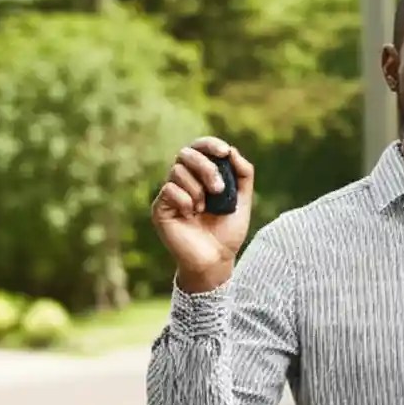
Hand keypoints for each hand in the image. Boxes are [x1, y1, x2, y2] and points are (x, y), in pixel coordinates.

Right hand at [150, 136, 255, 290]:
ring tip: (205, 208)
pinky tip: (191, 214)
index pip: (199, 148)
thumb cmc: (227, 232)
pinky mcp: (160, 208)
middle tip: (219, 189)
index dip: (209, 144)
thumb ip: (243, 175)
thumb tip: (233, 151)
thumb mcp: (243, 201)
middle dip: (206, 167)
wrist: (217, 260)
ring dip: (197, 188)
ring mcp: (170, 194)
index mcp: (202, 176)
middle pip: (186, 154)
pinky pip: (169, 190)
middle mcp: (184, 181)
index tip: (223, 151)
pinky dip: (185, 199)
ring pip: (177, 171)